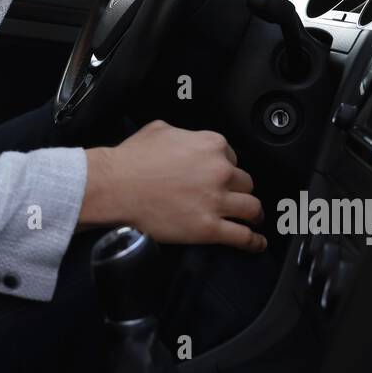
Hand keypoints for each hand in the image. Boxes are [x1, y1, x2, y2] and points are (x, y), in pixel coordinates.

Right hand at [80, 120, 266, 251]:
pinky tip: (257, 243)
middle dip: (238, 189)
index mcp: (210, 145)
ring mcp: (216, 201)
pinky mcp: (208, 228)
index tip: (220, 175)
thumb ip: (184, 134)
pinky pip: (242, 236)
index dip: (225, 167)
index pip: (232, 157)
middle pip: (245, 182)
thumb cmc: (131, 160)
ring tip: (252, 218)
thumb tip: (187, 139)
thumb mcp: (160, 129)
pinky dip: (254, 241)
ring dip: (253, 214)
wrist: (114, 187)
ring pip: (252, 208)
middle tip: (231, 196)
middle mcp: (219, 171)